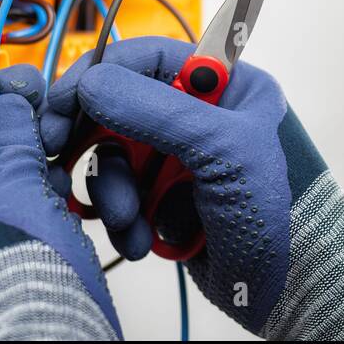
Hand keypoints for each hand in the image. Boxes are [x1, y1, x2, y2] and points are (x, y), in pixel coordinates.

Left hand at [0, 66, 118, 339]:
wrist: (56, 339)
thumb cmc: (21, 287)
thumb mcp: (18, 193)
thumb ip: (11, 141)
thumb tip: (6, 105)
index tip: (18, 79)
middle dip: (21, 137)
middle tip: (47, 115)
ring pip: (9, 186)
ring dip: (40, 170)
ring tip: (61, 163)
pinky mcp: (12, 261)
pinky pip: (27, 214)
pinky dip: (48, 200)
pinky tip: (66, 196)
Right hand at [44, 37, 343, 339]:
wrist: (284, 286)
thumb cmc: (277, 213)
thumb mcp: (221, 150)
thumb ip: (157, 110)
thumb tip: (95, 81)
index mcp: (225, 85)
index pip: (149, 57)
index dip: (101, 73)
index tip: (62, 100)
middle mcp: (199, 115)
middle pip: (119, 105)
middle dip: (95, 138)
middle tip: (59, 152)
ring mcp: (179, 158)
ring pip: (113, 155)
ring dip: (113, 190)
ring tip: (131, 218)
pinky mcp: (164, 197)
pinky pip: (120, 195)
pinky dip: (122, 217)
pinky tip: (141, 238)